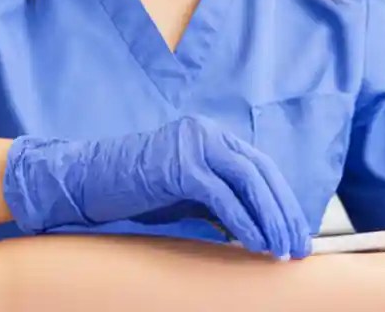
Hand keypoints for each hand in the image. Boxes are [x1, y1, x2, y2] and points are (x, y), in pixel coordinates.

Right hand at [2, 115, 311, 258]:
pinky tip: (255, 243)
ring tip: (280, 250)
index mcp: (211, 136)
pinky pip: (222, 196)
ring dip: (269, 219)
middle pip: (260, 171)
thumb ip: (219, 200)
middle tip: (297, 246)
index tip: (296, 230)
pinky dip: (243, 221)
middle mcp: (207, 133)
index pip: (260, 166)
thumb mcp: (185, 194)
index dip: (282, 199)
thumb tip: (256, 228)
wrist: (87, 181)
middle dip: (283, 211)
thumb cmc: (134, 191)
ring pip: (248, 180)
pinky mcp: (180, 164)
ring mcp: (193, 144)